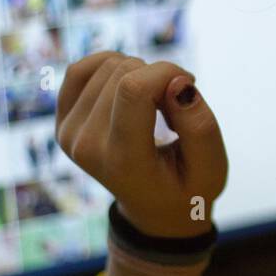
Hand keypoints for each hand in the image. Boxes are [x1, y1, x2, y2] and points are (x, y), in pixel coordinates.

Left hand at [56, 52, 227, 238]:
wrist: (155, 209)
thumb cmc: (188, 186)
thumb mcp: (211, 167)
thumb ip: (200, 125)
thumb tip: (177, 80)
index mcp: (123, 161)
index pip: (133, 89)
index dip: (166, 72)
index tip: (189, 85)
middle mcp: (88, 147)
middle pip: (122, 72)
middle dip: (157, 76)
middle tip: (172, 108)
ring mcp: (70, 135)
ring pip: (106, 66)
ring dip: (139, 74)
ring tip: (154, 106)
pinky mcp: (64, 123)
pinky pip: (79, 69)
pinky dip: (111, 67)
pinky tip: (130, 88)